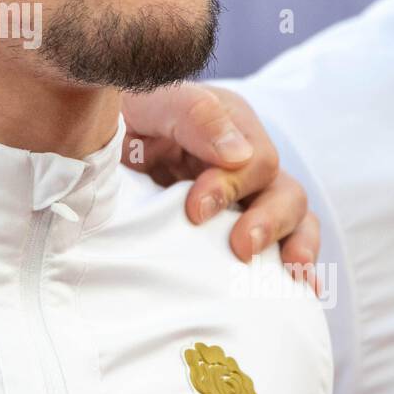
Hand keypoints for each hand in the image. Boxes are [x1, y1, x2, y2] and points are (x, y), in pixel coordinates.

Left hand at [120, 84, 320, 286]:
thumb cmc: (122, 119)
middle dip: (268, 222)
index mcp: (229, 124)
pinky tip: (304, 291)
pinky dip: (299, 263)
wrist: (89, 147)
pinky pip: (283, 243)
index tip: (195, 209)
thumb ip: (191, 114)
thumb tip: (238, 155)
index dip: (232, 187)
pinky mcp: (236, 226)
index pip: (255, 159)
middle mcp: (246, 161)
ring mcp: (246, 196)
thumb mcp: (151, 103)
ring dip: (295, 245)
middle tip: (241, 247)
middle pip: (284, 191)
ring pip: (294, 218)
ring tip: (291, 274)